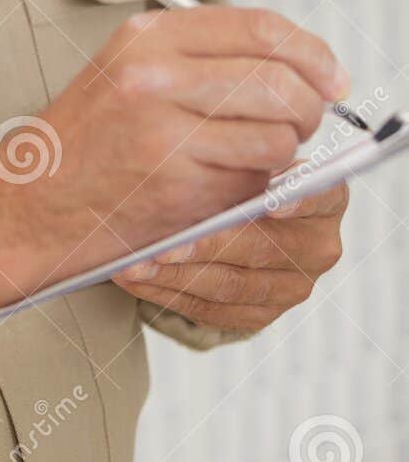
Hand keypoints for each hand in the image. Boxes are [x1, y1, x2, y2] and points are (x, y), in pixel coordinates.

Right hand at [23, 4, 349, 284]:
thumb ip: (205, 56)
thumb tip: (297, 64)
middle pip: (280, 79)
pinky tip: (224, 185)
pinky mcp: (178, 184)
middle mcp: (157, 74)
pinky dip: (256, 188)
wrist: (32, 202)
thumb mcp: (132, 68)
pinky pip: (255, 182)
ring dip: (286, 154)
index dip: (311, 53)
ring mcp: (167, 130)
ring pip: (279, 134)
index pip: (260, 27)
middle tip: (304, 123)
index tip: (332, 77)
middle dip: (310, 107)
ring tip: (259, 158)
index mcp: (149, 36)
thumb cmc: (88, 141)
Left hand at [110, 165, 348, 331]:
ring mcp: (292, 286)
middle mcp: (317, 245)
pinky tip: (139, 280)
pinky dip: (172, 295)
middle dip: (205, 247)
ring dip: (178, 276)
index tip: (269, 203)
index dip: (296, 201)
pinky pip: (214, 311)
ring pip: (232, 286)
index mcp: (326, 199)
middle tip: (159, 245)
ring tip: (135, 265)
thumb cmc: (237, 173)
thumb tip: (205, 147)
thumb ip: (239, 154)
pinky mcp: (263, 314)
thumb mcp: (246, 155)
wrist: (237, 216)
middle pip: (263, 248)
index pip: (319, 197)